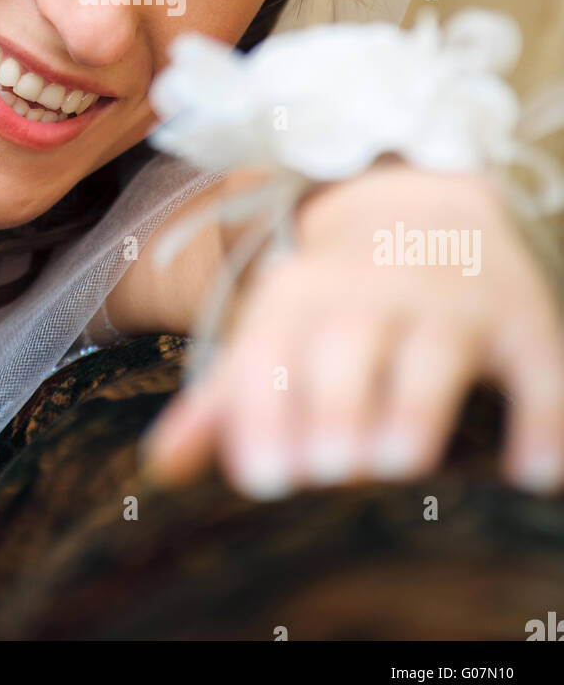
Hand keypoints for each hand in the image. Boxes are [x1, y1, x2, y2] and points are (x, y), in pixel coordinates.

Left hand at [139, 163, 563, 499]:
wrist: (425, 207)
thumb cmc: (336, 296)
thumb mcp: (276, 330)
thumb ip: (225, 398)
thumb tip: (158, 466)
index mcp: (304, 294)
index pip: (276, 345)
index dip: (267, 407)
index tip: (262, 477)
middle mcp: (375, 292)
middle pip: (351, 341)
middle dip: (339, 400)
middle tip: (332, 469)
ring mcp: (451, 302)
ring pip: (434, 349)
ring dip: (417, 402)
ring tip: (400, 462)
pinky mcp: (521, 320)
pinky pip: (537, 365)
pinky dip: (540, 414)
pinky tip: (532, 472)